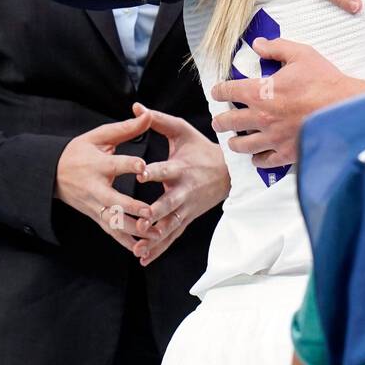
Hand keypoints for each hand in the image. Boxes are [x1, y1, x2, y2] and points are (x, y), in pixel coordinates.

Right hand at [55, 112, 153, 253]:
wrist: (52, 174)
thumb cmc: (80, 152)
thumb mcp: (99, 137)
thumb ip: (126, 129)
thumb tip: (148, 114)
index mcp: (98, 166)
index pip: (115, 165)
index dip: (130, 165)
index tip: (144, 167)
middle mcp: (95, 189)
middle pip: (114, 201)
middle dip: (132, 208)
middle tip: (151, 212)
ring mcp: (94, 206)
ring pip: (114, 222)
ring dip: (133, 230)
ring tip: (154, 235)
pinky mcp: (95, 217)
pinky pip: (111, 233)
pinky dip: (125, 243)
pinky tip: (142, 250)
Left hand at [128, 103, 230, 266]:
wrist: (228, 172)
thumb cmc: (200, 148)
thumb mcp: (181, 130)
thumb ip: (157, 120)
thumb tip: (136, 106)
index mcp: (181, 168)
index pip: (166, 169)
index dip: (154, 171)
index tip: (140, 173)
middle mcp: (184, 191)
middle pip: (168, 204)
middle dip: (154, 212)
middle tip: (139, 218)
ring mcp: (186, 208)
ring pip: (169, 225)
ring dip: (154, 236)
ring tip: (138, 244)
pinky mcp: (186, 220)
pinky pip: (172, 236)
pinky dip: (158, 248)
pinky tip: (143, 258)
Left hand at [210, 38, 364, 167]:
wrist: (346, 108)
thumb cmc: (325, 81)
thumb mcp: (301, 54)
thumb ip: (276, 47)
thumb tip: (258, 44)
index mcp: (260, 92)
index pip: (228, 92)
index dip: (219, 91)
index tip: (217, 92)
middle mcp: (261, 117)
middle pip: (228, 122)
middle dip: (220, 120)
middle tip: (219, 121)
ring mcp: (273, 138)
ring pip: (242, 145)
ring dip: (234, 142)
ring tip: (234, 140)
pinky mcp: (287, 153)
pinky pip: (264, 161)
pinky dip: (257, 159)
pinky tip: (257, 156)